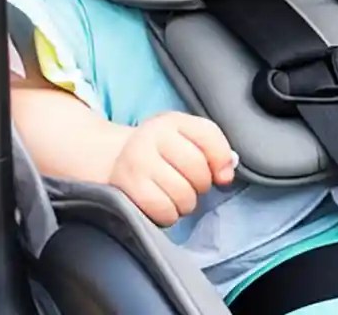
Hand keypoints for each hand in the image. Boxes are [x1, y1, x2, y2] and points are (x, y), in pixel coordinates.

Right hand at [109, 112, 235, 226]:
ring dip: (186, 203)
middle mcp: (151, 137)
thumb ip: (214, 150)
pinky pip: (163, 210)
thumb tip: (226, 176)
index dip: (221, 159)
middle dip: (202, 185)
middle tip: (191, 186)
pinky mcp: (125, 188)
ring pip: (182, 194)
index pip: (208, 136)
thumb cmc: (160, 152)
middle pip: (197, 169)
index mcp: (172, 122)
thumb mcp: (186, 138)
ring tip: (177, 196)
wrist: (112, 158)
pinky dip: (169, 215)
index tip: (221, 175)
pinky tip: (163, 206)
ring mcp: (136, 162)